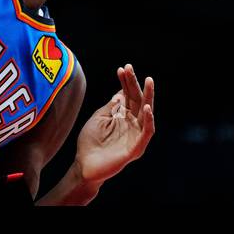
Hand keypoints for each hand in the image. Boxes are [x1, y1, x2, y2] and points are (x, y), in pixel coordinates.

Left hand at [73, 64, 155, 185]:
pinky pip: (146, 133)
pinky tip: (146, 108)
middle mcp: (131, 124)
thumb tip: (121, 92)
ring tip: (148, 81)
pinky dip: (148, 120)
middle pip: (137, 100)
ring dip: (148, 97)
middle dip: (135, 83)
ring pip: (146, 113)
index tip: (122, 68)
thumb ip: (111, 106)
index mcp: (122, 116)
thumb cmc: (90, 142)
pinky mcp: (136, 148)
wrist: (84, 165)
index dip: (125, 82)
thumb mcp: (99, 118)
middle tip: (132, 68)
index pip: (127, 95)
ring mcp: (135, 135)